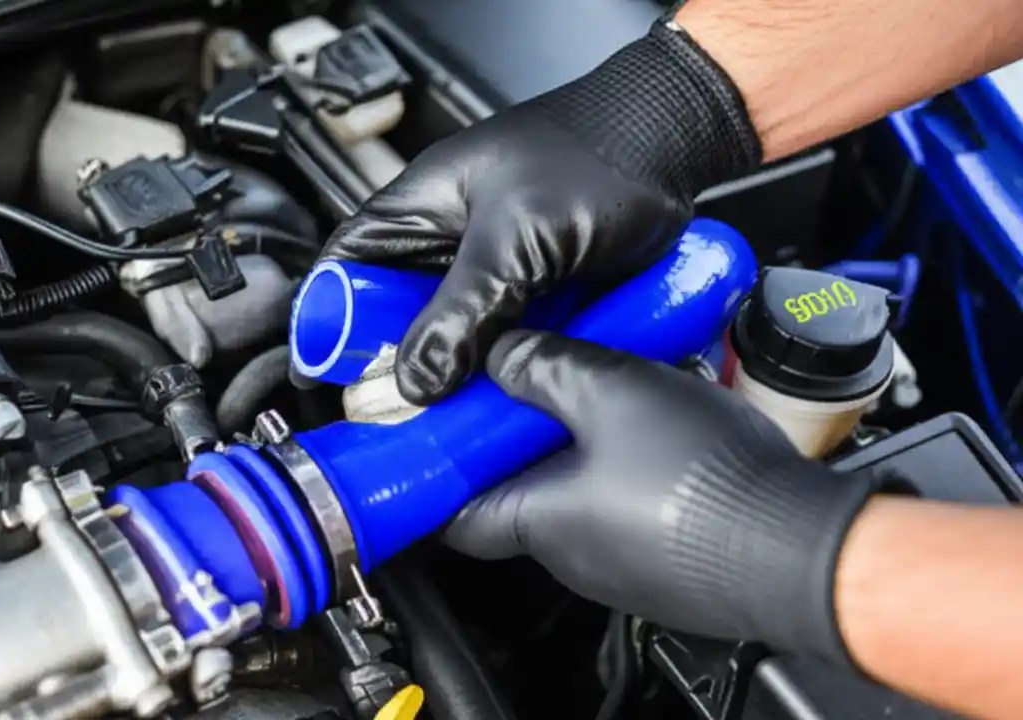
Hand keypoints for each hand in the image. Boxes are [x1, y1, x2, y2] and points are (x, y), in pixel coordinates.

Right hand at [321, 19, 760, 403]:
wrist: (676, 148)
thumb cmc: (593, 154)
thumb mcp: (514, 237)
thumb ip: (462, 309)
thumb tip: (417, 379)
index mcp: (419, 209)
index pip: (345, 269)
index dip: (327, 322)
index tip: (324, 375)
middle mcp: (449, 244)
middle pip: (396, 318)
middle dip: (396, 365)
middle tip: (398, 412)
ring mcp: (495, 274)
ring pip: (453, 340)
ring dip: (455, 377)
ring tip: (449, 420)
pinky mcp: (537, 300)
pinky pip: (503, 347)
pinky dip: (502, 375)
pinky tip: (502, 403)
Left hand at [445, 330, 889, 664]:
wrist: (805, 544)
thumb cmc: (706, 482)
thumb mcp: (607, 391)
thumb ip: (542, 365)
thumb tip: (500, 354)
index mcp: (540, 521)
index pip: (453, 508)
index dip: (442, 461)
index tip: (445, 419)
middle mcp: (573, 553)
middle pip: (520, 486)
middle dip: (523, 430)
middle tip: (534, 377)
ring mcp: (623, 560)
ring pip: (580, 487)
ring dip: (584, 436)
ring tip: (607, 383)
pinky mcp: (670, 553)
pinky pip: (629, 497)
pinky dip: (629, 455)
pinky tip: (660, 417)